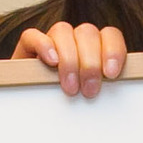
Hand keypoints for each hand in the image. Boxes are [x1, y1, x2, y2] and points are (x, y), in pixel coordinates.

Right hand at [12, 22, 127, 96]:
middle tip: (89, 90)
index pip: (110, 35)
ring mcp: (51, 41)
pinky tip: (51, 62)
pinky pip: (33, 36)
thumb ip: (103, 87)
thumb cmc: (68, 105)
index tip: (111, 74)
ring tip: (70, 87)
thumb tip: (115, 92)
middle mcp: (74, 39)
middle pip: (87, 33)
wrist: (33, 111)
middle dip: (90, 63)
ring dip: (69, 59)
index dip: (113, 50)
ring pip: (63, 31)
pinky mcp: (27, 47)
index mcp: (95, 47)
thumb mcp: (90, 96)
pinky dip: (44, 45)